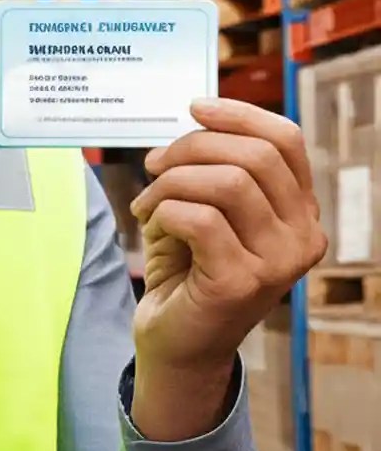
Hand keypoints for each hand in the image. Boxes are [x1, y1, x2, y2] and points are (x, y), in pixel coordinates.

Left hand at [127, 98, 326, 437]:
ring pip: (228, 182)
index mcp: (300, 212)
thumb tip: (198, 114)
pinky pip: (199, 219)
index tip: (194, 106)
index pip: (286, 141)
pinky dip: (165, 213)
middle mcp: (302, 237)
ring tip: (147, 204)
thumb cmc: (187, 273)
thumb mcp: (205, 210)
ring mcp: (278, 263)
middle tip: (153, 166)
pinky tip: (152, 227)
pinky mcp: (242, 283)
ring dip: (172, 183)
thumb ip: (214, 168)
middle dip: (192, 147)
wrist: (175, 344)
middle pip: (254, 155)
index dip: (239, 114)